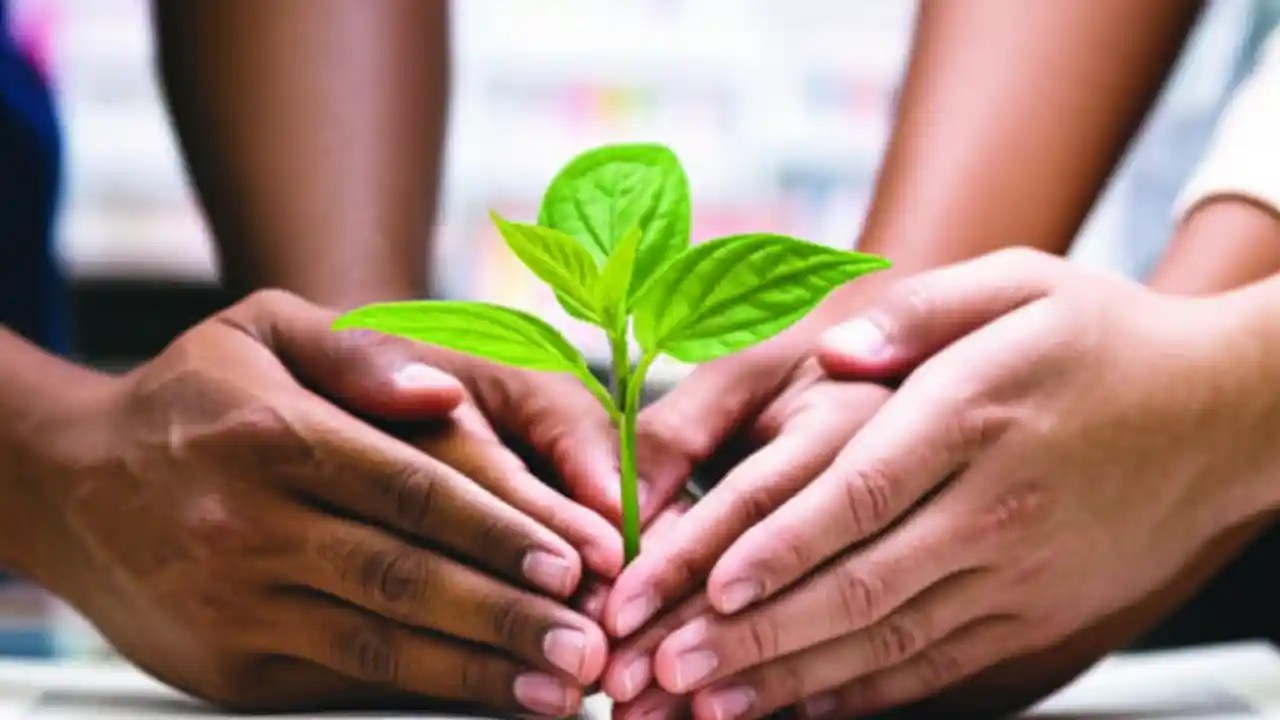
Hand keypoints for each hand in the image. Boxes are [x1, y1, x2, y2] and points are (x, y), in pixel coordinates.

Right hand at [27, 290, 610, 714]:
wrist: (71, 485)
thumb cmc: (194, 398)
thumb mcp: (262, 329)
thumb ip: (360, 351)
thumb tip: (442, 390)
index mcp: (275, 434)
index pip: (412, 487)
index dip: (500, 530)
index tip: (576, 558)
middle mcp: (251, 525)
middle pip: (405, 577)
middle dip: (508, 616)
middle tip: (588, 644)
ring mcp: (237, 606)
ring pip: (380, 645)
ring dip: (477, 672)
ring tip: (555, 689)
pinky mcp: (231, 669)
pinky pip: (341, 681)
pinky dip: (419, 691)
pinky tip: (478, 694)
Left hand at [631, 249, 1279, 718]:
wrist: (1222, 415)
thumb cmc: (1106, 341)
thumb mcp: (1021, 284)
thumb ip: (922, 310)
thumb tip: (839, 347)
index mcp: (974, 414)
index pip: (859, 490)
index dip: (779, 544)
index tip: (708, 581)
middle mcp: (993, 506)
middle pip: (856, 584)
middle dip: (751, 632)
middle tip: (665, 664)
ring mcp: (1016, 574)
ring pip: (886, 642)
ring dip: (787, 678)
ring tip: (705, 703)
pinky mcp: (1034, 618)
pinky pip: (938, 666)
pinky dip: (864, 693)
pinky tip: (802, 707)